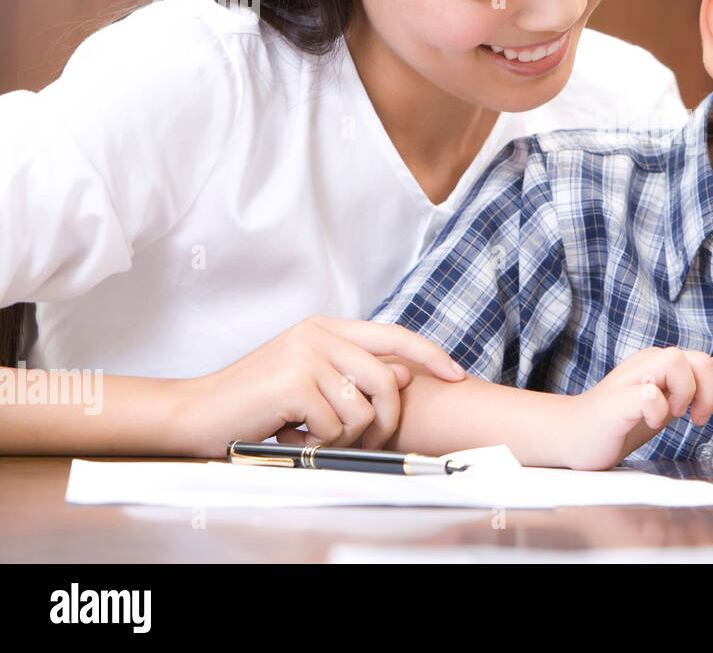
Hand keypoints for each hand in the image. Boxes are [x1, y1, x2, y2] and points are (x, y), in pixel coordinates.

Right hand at [172, 316, 465, 456]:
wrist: (196, 413)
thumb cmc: (254, 403)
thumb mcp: (309, 382)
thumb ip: (352, 373)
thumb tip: (400, 373)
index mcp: (325, 328)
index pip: (393, 334)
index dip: (429, 354)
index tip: (457, 373)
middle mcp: (318, 333)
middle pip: (387, 379)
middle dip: (384, 421)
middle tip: (362, 442)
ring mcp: (306, 354)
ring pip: (362, 409)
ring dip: (341, 437)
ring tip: (309, 435)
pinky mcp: (295, 381)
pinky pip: (335, 425)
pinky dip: (317, 443)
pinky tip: (290, 436)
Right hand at [563, 347, 712, 469]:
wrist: (573, 436)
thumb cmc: (618, 421)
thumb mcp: (667, 402)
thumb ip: (695, 382)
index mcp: (660, 364)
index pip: (707, 364)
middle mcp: (646, 364)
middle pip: (696, 359)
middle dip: (712, 393)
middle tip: (699, 419)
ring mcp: (630, 379)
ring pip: (675, 361)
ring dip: (685, 393)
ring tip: (673, 415)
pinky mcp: (617, 401)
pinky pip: (648, 394)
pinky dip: (657, 410)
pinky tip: (651, 422)